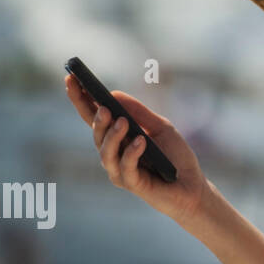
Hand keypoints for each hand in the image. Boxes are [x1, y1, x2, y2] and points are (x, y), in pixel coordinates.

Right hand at [64, 74, 210, 224]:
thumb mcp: (160, 127)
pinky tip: (140, 140)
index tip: (71, 78)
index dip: (81, 98)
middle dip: (96, 118)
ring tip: (120, 120)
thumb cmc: (175, 156)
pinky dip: (132, 152)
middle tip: (102, 105)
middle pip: (97, 134)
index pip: (94, 116)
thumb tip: (113, 93)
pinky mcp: (133, 184)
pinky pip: (126, 167)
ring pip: (106, 152)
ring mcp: (119, 171)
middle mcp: (113, 154)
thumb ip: (138, 113)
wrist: (193, 185)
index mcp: (117, 138)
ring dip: (112, 135)